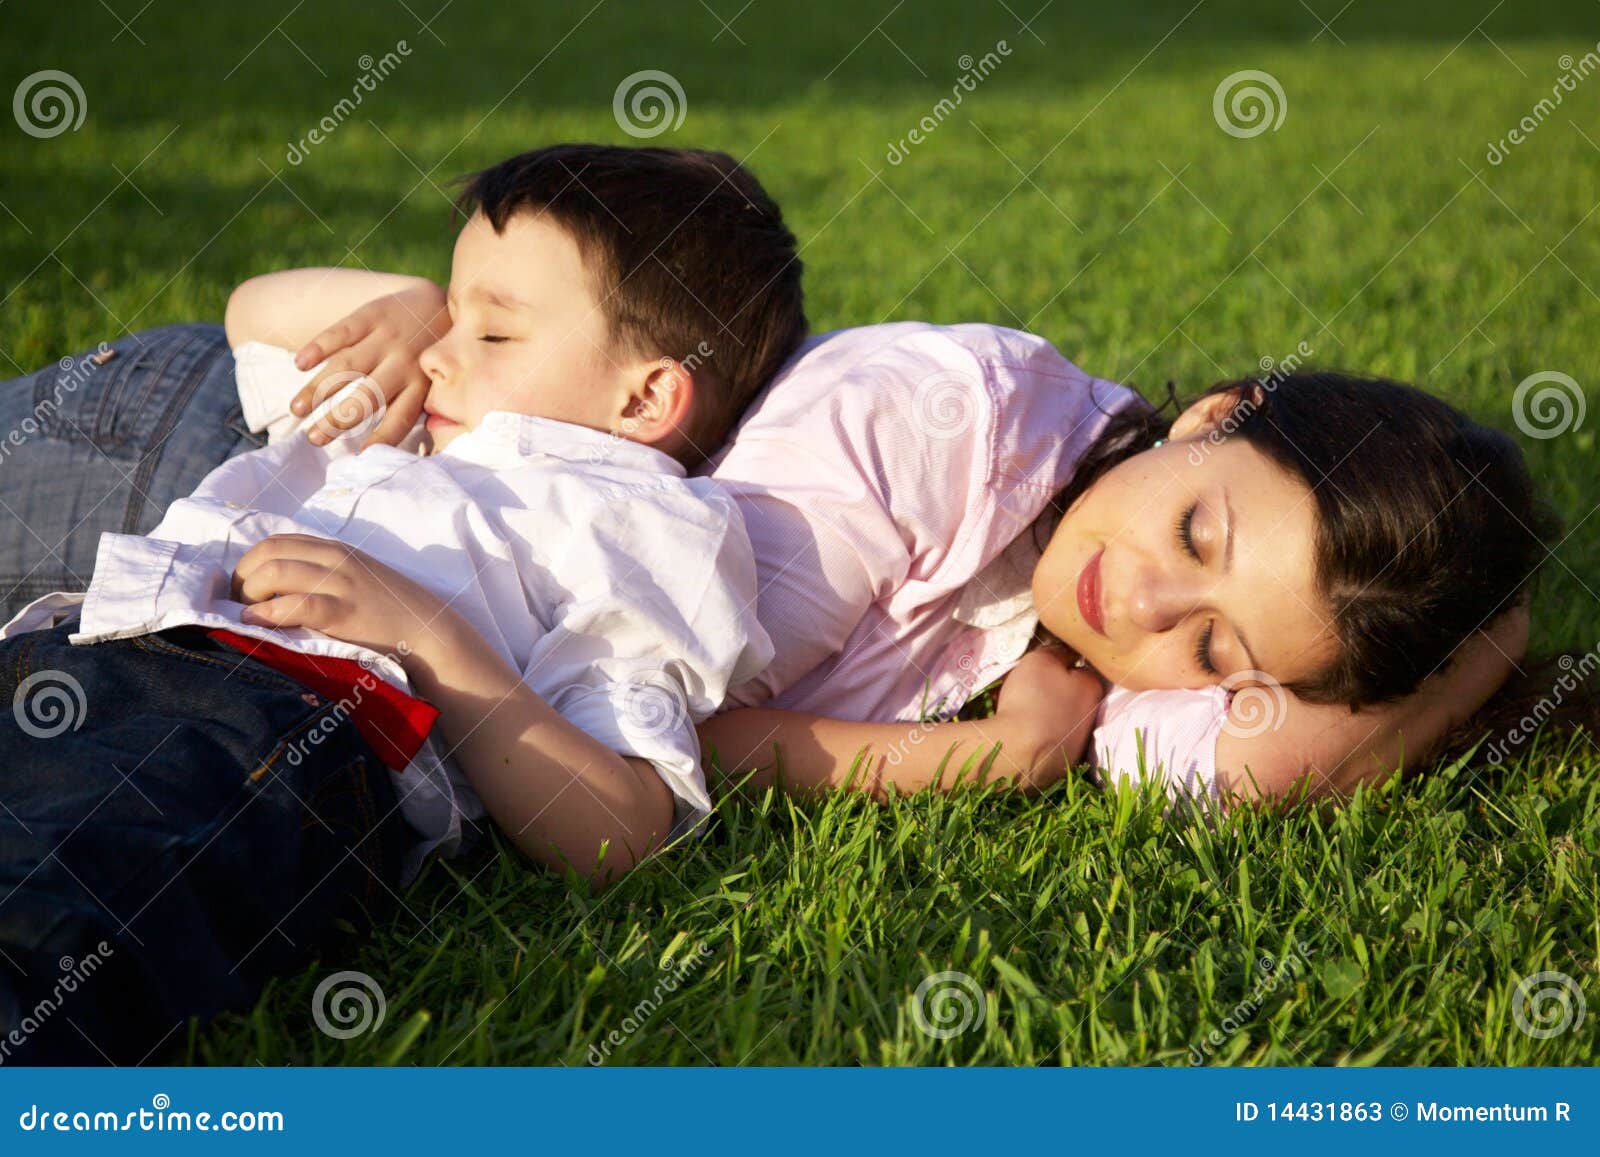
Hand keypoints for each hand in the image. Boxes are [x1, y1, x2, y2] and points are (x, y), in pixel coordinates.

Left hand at [231, 533, 447, 658]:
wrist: (426, 631)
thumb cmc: (386, 611)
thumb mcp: (354, 579)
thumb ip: (320, 574)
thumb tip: (271, 587)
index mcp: (334, 549)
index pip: (275, 542)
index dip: (248, 564)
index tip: (241, 591)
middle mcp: (335, 559)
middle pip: (267, 554)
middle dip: (240, 579)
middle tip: (235, 606)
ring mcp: (340, 584)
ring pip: (275, 572)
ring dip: (247, 594)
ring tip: (243, 615)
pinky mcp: (344, 612)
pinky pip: (296, 605)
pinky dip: (267, 613)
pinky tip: (255, 622)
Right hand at [290, 280, 448, 448]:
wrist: (435, 304)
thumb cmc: (425, 359)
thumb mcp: (430, 384)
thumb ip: (412, 411)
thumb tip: (390, 450)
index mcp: (418, 386)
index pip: (399, 418)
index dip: (382, 437)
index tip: (361, 455)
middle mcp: (402, 364)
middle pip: (367, 396)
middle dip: (338, 420)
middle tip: (313, 439)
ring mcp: (385, 339)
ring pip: (348, 367)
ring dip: (319, 389)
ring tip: (296, 409)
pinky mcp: (370, 315)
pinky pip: (342, 331)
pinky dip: (319, 346)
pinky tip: (300, 364)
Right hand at [994, 645, 1106, 787]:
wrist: (1020, 750)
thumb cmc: (1032, 697)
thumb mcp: (1040, 660)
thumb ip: (1056, 651)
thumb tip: (1066, 653)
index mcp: (1093, 686)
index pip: (1080, 667)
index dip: (1059, 664)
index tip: (1041, 668)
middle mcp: (1093, 713)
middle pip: (1072, 693)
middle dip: (1054, 690)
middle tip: (1029, 689)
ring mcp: (1080, 740)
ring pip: (1062, 717)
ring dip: (1047, 713)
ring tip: (1021, 712)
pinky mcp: (1064, 761)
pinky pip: (1051, 739)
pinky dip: (1040, 734)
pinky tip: (1023, 732)